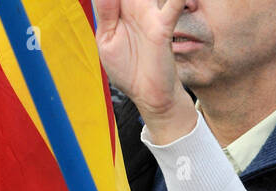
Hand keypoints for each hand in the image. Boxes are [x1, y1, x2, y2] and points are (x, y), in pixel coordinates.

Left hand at [94, 0, 194, 137]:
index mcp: (116, 9)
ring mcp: (149, 15)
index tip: (112, 0)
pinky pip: (171, 6)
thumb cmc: (128, 70)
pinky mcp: (162, 27)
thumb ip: (105, 12)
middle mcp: (133, 7)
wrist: (149, 96)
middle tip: (127, 2)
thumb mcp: (106, 41)